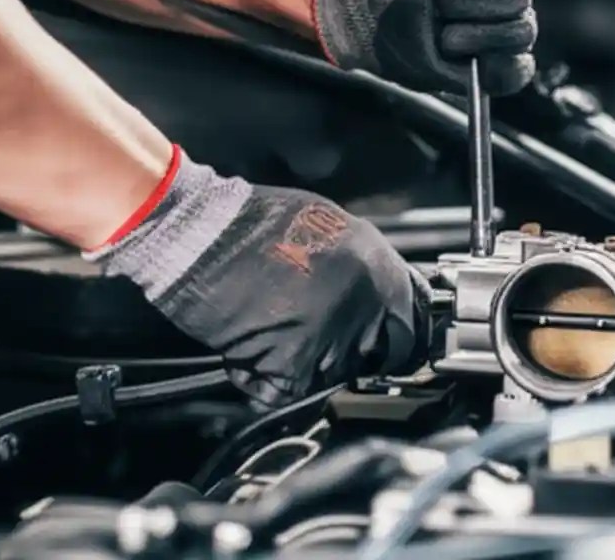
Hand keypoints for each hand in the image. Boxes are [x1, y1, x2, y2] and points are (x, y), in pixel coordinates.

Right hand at [89, 153, 429, 407]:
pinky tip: (249, 346)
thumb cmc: (253, 223)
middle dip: (357, 354)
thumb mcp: (332, 227)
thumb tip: (374, 292)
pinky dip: (265, 378)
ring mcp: (334, 338)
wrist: (200, 233)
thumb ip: (363, 266)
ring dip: (308, 365)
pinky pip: (290, 391)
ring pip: (334, 375)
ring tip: (273, 329)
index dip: (397, 335)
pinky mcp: (294, 365)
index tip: (387, 342)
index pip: (414, 322)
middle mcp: (366, 304)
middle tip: (318, 340)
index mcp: (380, 269)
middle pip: (380, 353)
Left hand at [312, 0, 536, 96]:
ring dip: (478, 35)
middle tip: (439, 5)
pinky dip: (503, 68)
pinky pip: (520, 69)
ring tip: (444, 37)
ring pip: (521, 31)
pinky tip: (475, 63)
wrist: (363, 23)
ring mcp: (502, 28)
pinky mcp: (496, 65)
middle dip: (473, 2)